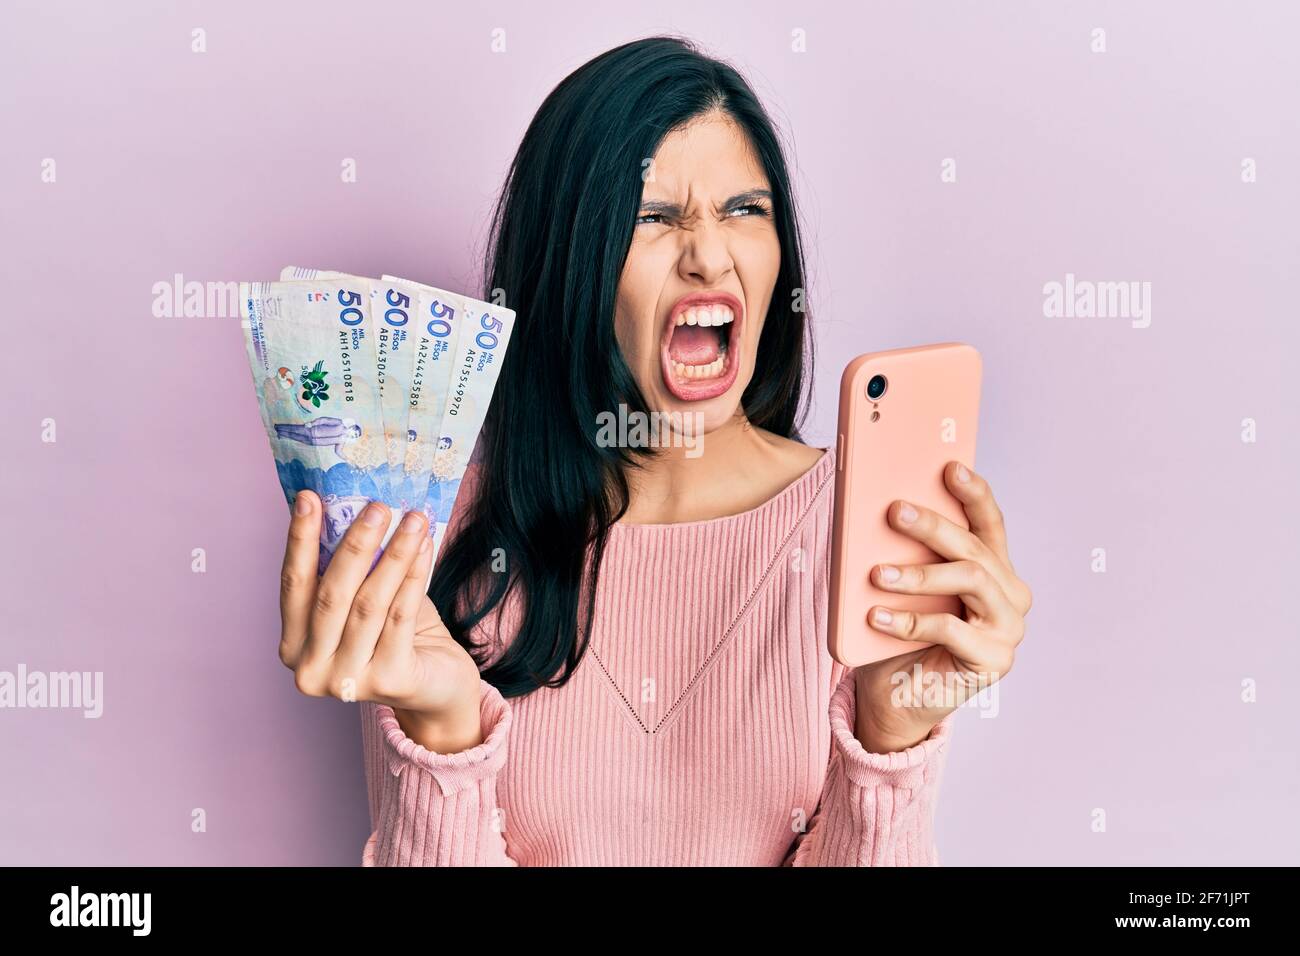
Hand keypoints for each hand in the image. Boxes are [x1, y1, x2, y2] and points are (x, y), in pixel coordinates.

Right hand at [277, 491, 483, 750]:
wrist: (436, 687)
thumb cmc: (394, 636)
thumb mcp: (362, 601)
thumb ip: (349, 570)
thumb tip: (352, 506)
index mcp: (294, 645)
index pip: (292, 584)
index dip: (300, 540)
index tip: (309, 498)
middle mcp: (311, 669)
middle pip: (331, 594)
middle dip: (355, 544)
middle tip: (378, 505)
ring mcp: (347, 681)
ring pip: (369, 604)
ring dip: (393, 555)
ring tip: (413, 520)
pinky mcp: (389, 681)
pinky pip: (400, 617)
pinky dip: (412, 577)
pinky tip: (424, 548)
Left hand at [853, 462, 1032, 751]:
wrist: (896, 695)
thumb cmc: (899, 633)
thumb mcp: (904, 586)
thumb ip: (906, 552)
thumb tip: (883, 510)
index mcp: (994, 568)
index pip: (989, 522)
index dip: (974, 492)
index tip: (950, 467)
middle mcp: (1011, 594)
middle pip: (974, 548)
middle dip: (933, 525)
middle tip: (894, 511)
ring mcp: (1008, 628)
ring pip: (969, 580)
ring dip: (919, 574)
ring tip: (877, 572)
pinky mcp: (994, 660)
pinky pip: (951, 629)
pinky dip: (910, 620)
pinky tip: (876, 615)